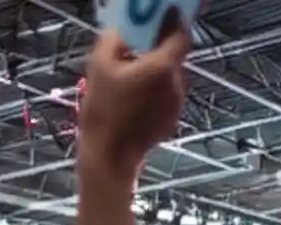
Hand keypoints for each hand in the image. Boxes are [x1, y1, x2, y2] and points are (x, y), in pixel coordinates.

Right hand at [78, 23, 190, 177]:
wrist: (111, 154)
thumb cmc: (103, 109)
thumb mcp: (99, 65)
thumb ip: (114, 39)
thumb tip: (122, 30)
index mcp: (162, 67)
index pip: (181, 36)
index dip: (176, 21)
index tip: (167, 12)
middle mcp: (176, 83)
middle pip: (175, 55)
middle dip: (160, 45)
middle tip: (142, 38)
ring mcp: (177, 102)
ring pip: (170, 75)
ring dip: (156, 68)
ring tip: (132, 69)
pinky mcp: (172, 117)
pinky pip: (167, 93)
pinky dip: (156, 86)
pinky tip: (135, 93)